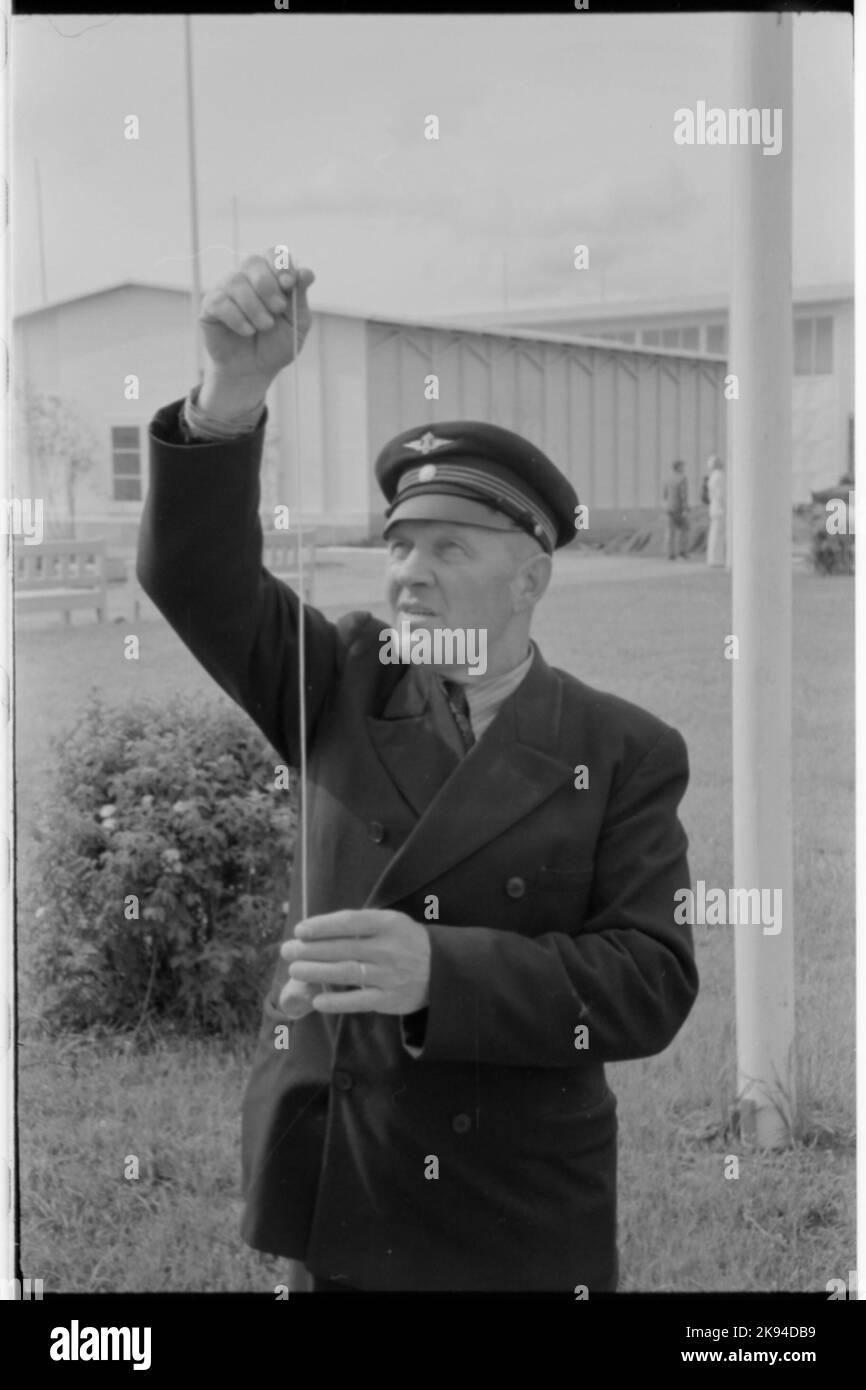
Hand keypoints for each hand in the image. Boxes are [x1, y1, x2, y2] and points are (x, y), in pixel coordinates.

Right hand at [197, 247, 314, 413]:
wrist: (253, 371)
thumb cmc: (276, 346)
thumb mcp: (297, 324)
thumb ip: (300, 298)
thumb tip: (306, 272)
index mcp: (270, 278)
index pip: (274, 254)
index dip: (281, 264)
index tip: (288, 284)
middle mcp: (247, 278)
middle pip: (252, 262)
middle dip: (268, 286)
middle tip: (278, 310)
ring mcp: (226, 290)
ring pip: (236, 282)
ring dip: (254, 307)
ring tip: (264, 327)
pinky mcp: (210, 306)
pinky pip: (220, 301)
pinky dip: (237, 318)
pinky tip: (247, 331)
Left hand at [279, 909, 431, 1015]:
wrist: (442, 970)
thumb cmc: (405, 942)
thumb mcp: (391, 923)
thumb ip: (360, 925)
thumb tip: (316, 930)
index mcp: (388, 924)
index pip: (349, 922)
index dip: (321, 926)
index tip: (300, 930)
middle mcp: (389, 948)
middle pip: (342, 948)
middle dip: (310, 950)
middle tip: (288, 951)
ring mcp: (389, 975)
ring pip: (346, 972)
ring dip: (316, 971)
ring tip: (295, 970)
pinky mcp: (389, 999)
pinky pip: (358, 1001)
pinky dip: (337, 1001)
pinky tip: (317, 1000)